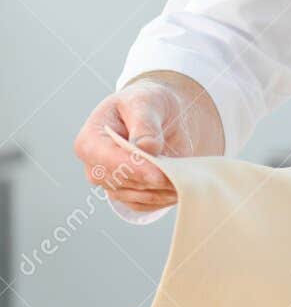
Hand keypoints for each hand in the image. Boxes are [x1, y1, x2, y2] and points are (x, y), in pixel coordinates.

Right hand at [73, 72, 222, 211]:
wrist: (157, 115)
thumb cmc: (144, 104)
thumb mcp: (145, 102)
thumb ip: (145, 123)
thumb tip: (146, 146)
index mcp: (90, 140)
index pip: (107, 160)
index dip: (133, 168)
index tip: (158, 174)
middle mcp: (95, 166)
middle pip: (122, 181)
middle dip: (152, 181)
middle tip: (180, 176)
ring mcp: (110, 183)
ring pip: (135, 196)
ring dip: (161, 191)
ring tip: (184, 180)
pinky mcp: (128, 194)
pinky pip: (145, 204)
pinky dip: (163, 198)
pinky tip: (179, 187)